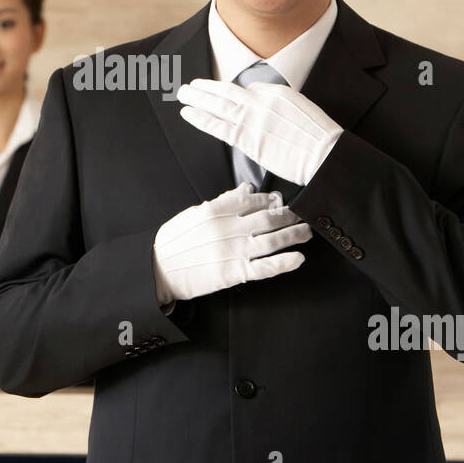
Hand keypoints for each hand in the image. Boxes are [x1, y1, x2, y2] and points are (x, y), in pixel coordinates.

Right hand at [152, 182, 310, 305]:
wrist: (156, 270)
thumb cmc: (173, 242)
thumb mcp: (194, 214)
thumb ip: (222, 201)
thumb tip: (245, 188)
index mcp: (217, 210)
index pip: (252, 200)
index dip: (271, 201)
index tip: (281, 201)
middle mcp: (228, 228)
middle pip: (268, 218)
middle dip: (289, 216)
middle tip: (303, 215)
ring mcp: (233, 251)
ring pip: (272, 240)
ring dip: (294, 235)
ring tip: (307, 232)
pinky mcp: (234, 273)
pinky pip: (265, 267)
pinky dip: (284, 263)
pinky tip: (298, 259)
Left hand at [177, 78, 342, 185]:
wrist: (324, 154)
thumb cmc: (317, 138)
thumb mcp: (301, 109)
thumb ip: (278, 103)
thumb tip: (261, 101)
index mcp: (276, 92)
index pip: (248, 90)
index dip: (230, 93)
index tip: (218, 93)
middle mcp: (260, 101)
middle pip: (226, 91)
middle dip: (206, 88)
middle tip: (189, 85)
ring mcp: (251, 118)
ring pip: (217, 104)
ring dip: (197, 98)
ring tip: (182, 94)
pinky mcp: (245, 138)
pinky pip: (217, 125)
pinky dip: (200, 117)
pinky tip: (187, 112)